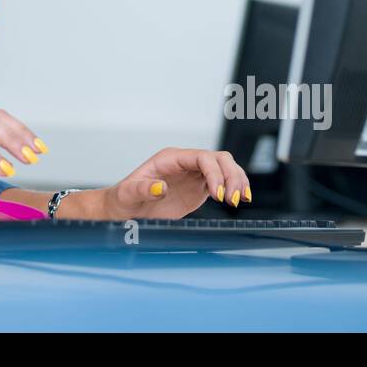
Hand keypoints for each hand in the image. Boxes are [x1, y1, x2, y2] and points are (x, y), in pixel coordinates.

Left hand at [99, 147, 249, 220]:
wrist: (125, 209)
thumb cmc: (125, 198)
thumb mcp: (128, 194)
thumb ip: (143, 189)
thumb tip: (160, 187)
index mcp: (170, 158)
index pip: (201, 157)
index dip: (214, 172)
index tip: (219, 193)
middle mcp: (184, 163)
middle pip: (218, 159)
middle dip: (231, 176)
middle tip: (232, 199)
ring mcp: (193, 174)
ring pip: (224, 167)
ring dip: (236, 180)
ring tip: (239, 200)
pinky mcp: (198, 187)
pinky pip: (222, 182)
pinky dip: (234, 188)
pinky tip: (241, 198)